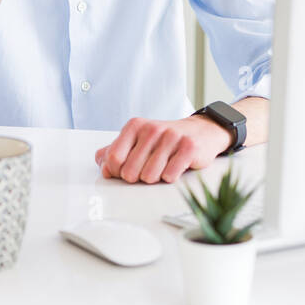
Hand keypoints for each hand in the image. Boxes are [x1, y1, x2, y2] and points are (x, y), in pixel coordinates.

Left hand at [95, 115, 233, 183]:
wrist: (201, 131)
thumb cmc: (165, 140)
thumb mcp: (137, 140)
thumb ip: (115, 152)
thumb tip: (103, 167)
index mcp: (135, 126)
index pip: (113, 159)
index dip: (117, 172)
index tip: (126, 170)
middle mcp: (152, 129)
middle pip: (130, 172)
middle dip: (137, 178)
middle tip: (148, 169)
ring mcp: (171, 137)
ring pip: (149, 177)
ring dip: (155, 179)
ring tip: (162, 167)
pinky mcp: (188, 148)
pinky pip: (169, 176)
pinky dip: (171, 177)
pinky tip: (175, 167)